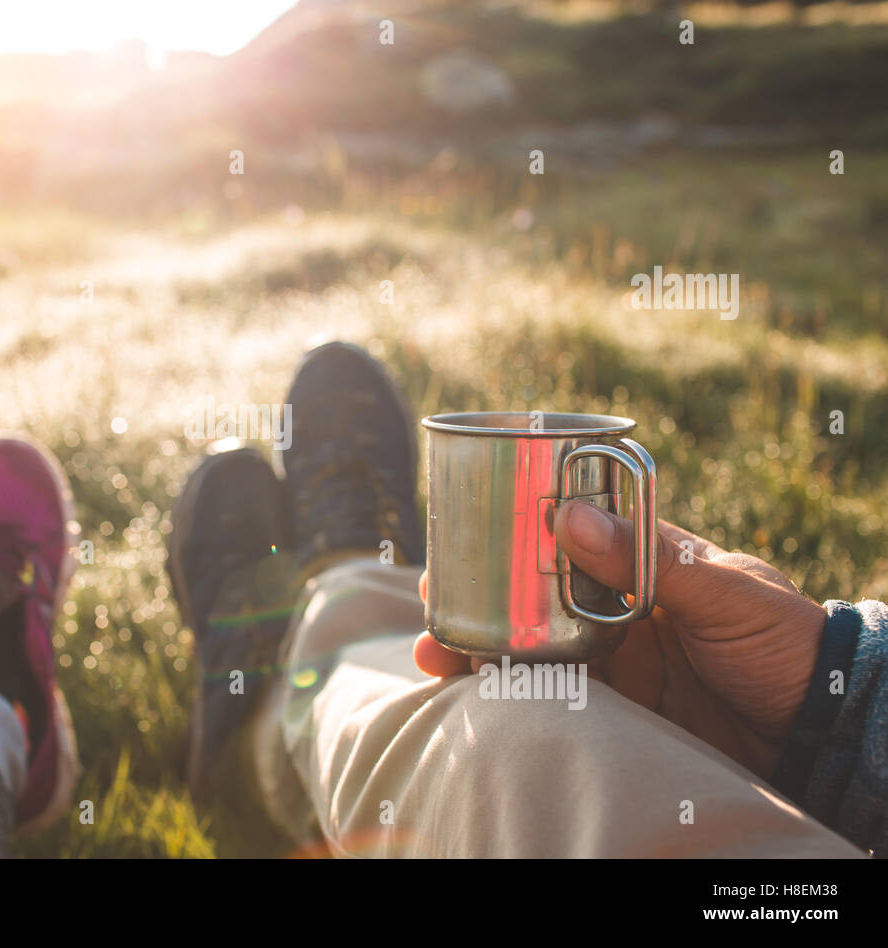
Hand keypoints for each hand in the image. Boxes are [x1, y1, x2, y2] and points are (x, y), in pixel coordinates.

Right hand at [413, 500, 827, 777]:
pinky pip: (556, 700)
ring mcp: (618, 662)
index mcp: (646, 564)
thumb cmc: (788, 644)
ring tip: (435, 654)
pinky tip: (475, 697)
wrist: (822, 733)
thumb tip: (569, 518)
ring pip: (534, 648)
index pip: (570, 538)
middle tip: (431, 600)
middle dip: (479, 597)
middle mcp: (621, 608)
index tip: (467, 534)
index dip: (516, 535)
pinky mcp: (619, 713)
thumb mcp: (727, 594)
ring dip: (483, 649)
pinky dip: (515, 698)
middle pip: (535, 595)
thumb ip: (650, 561)